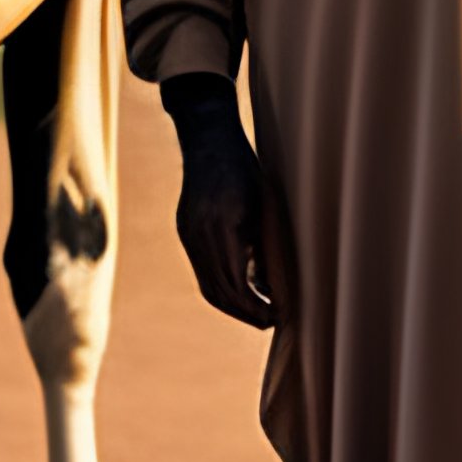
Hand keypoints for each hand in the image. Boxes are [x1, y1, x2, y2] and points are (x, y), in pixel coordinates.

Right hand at [163, 73, 273, 326]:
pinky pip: (201, 271)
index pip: (236, 283)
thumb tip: (271, 287)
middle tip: (270, 322)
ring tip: (257, 314)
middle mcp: (199, 233)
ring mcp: (188, 233)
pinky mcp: (185, 232)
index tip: (277, 315)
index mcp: (223, 225)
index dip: (256, 306)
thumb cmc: (246, 168)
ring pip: (208, 285)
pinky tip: (240, 293)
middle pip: (219, 290)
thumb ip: (265, 246)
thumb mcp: (264, 205)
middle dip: (245, 312)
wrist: (209, 139)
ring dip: (232, 305)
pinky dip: (220, 288)